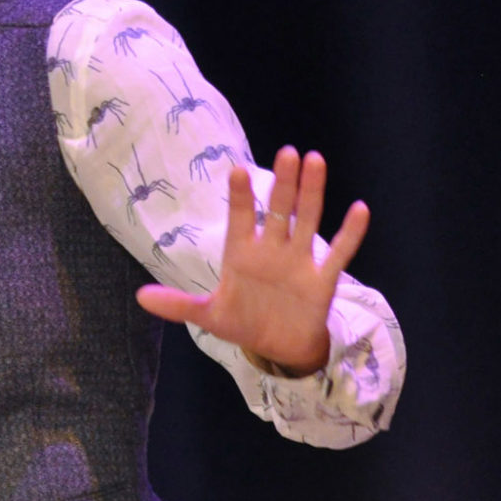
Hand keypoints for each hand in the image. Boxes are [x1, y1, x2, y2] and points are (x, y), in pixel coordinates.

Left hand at [136, 145, 368, 375]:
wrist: (279, 348)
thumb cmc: (243, 323)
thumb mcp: (209, 316)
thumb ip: (179, 305)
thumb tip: (140, 297)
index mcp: (242, 254)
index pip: (241, 218)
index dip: (240, 196)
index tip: (237, 170)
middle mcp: (272, 250)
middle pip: (279, 210)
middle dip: (283, 183)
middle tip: (287, 152)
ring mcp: (299, 261)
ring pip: (307, 220)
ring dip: (312, 193)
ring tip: (315, 161)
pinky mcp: (323, 280)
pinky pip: (340, 252)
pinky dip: (351, 233)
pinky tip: (360, 208)